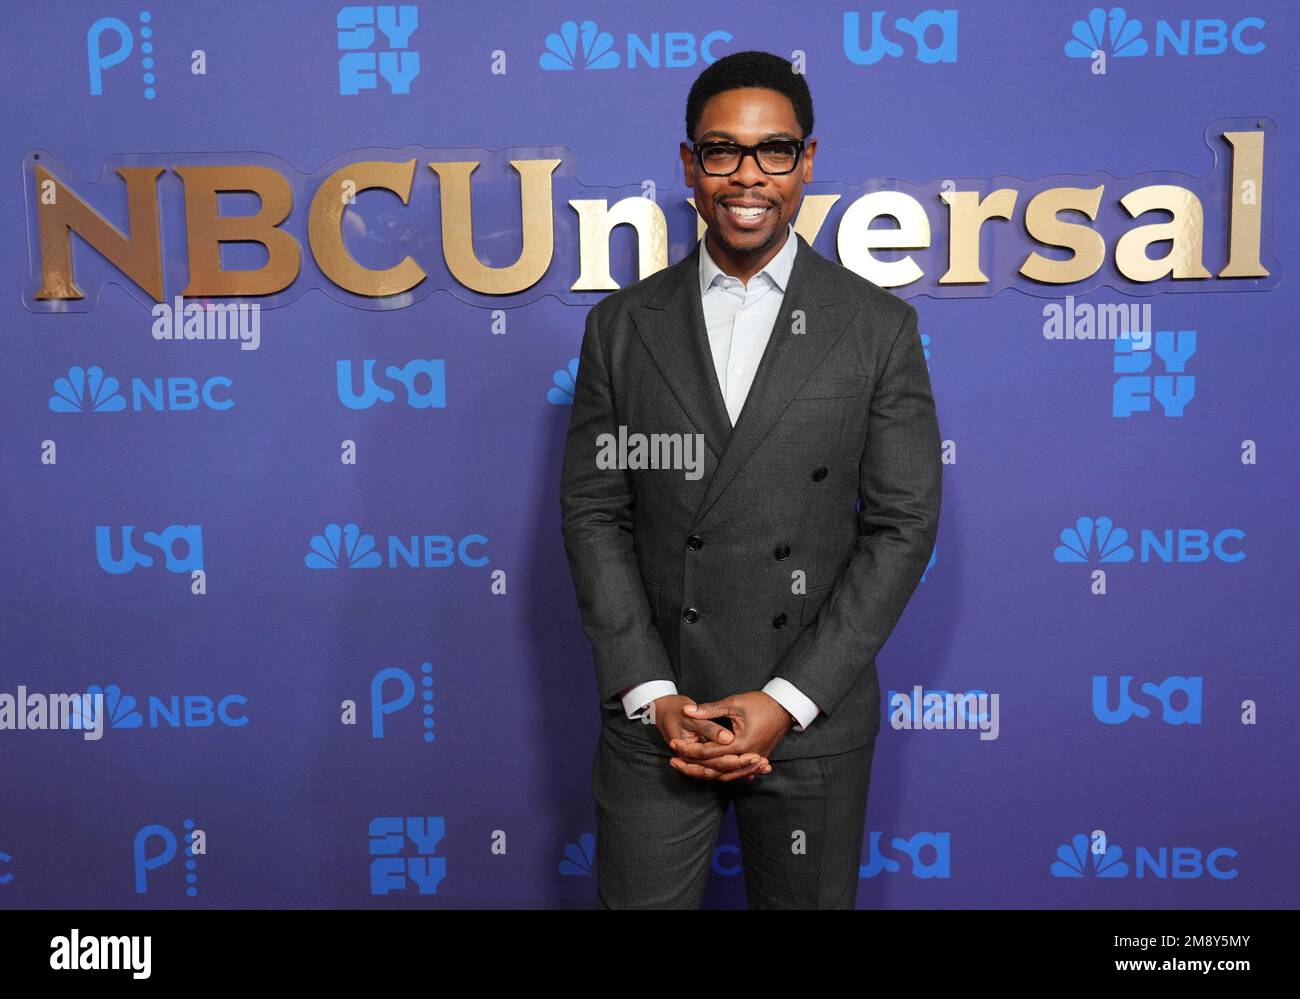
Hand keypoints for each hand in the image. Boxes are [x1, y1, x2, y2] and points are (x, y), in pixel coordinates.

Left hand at [669, 691, 794, 781]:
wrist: (786, 708)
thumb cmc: (761, 703)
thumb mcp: (733, 703)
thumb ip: (709, 710)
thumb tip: (687, 710)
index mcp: (739, 744)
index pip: (707, 752)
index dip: (688, 749)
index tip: (673, 743)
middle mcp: (746, 757)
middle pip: (714, 769)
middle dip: (692, 766)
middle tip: (673, 761)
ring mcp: (752, 761)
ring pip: (724, 774)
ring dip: (704, 772)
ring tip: (685, 767)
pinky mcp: (755, 760)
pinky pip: (734, 772)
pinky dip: (719, 772)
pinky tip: (707, 771)